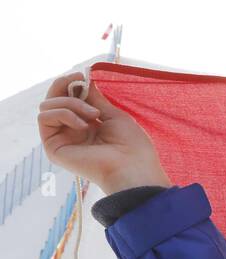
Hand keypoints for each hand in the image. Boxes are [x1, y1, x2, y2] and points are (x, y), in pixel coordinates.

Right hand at [37, 70, 171, 194]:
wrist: (133, 168)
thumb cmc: (132, 146)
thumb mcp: (113, 114)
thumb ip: (94, 98)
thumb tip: (81, 81)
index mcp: (87, 125)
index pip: (67, 98)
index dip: (70, 84)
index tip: (81, 76)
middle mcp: (72, 132)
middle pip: (52, 99)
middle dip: (64, 86)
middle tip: (79, 81)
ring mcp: (62, 139)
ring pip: (47, 106)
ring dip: (70, 103)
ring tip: (93, 115)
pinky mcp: (54, 147)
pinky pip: (45, 118)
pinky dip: (63, 114)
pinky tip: (83, 125)